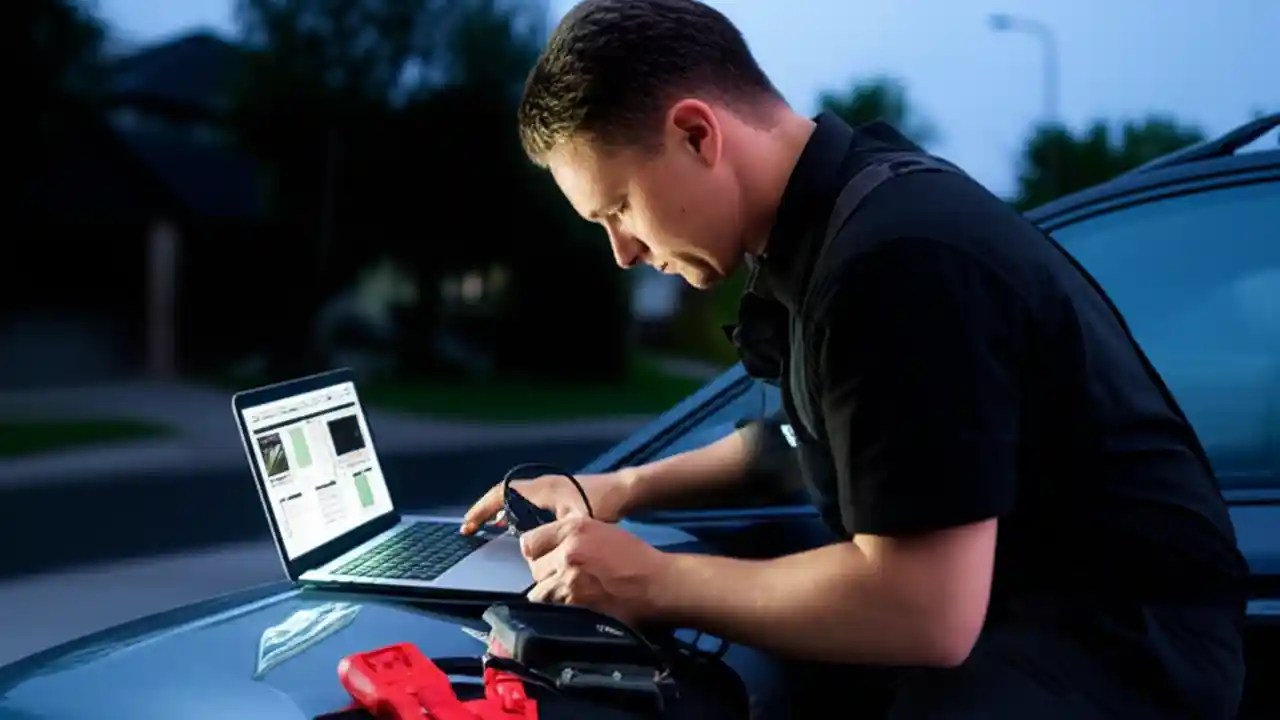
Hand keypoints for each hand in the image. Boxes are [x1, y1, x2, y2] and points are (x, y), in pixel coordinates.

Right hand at [460, 470, 633, 534]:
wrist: (627, 490)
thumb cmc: (604, 504)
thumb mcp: (577, 522)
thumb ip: (554, 535)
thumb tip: (529, 549)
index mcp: (541, 489)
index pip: (501, 493)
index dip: (482, 509)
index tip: (468, 525)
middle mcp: (542, 484)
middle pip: (504, 494)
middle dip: (485, 510)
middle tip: (471, 529)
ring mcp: (550, 487)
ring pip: (515, 497)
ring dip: (499, 511)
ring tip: (486, 529)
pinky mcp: (559, 493)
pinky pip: (526, 500)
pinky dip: (514, 511)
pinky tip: (515, 526)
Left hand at [521, 516, 668, 624]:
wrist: (657, 585)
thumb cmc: (633, 556)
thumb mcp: (599, 531)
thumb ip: (569, 536)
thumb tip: (542, 551)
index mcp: (573, 529)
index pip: (529, 543)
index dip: (539, 552)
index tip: (548, 559)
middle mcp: (567, 552)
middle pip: (534, 569)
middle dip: (546, 575)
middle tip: (564, 580)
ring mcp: (569, 583)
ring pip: (539, 594)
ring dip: (551, 596)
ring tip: (570, 597)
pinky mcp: (575, 608)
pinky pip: (552, 612)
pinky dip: (559, 612)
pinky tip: (575, 610)